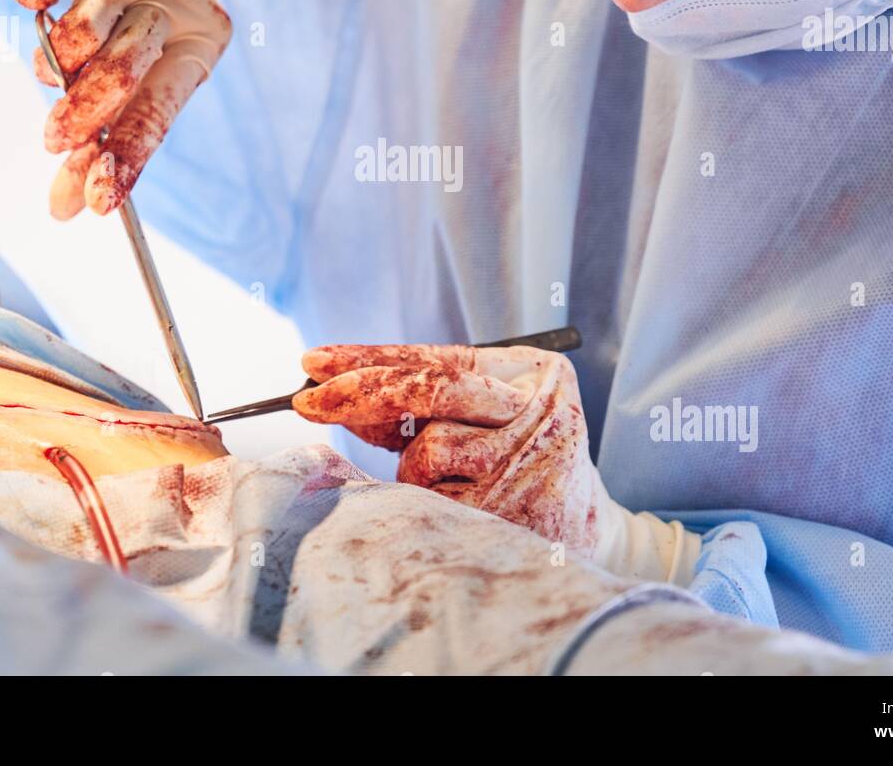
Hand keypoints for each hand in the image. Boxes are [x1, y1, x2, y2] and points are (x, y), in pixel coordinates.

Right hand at [10, 0, 230, 218]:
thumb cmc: (143, 16)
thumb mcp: (146, 72)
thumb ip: (106, 134)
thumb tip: (68, 206)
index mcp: (198, 46)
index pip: (159, 112)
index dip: (127, 158)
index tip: (97, 202)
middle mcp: (170, 4)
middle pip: (124, 70)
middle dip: (84, 115)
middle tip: (56, 140)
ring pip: (85, 29)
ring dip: (59, 64)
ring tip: (54, 72)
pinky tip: (36, 3)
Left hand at [294, 343, 697, 580]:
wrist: (588, 535)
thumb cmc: (518, 465)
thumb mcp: (480, 420)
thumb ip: (422, 408)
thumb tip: (336, 399)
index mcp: (532, 371)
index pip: (437, 356)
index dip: (371, 356)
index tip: (314, 359)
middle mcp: (538, 406)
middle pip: (430, 388)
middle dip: (358, 392)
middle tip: (304, 399)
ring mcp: (529, 459)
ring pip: (427, 449)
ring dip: (414, 470)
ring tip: (457, 484)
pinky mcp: (515, 509)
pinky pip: (434, 500)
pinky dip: (432, 504)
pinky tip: (468, 509)